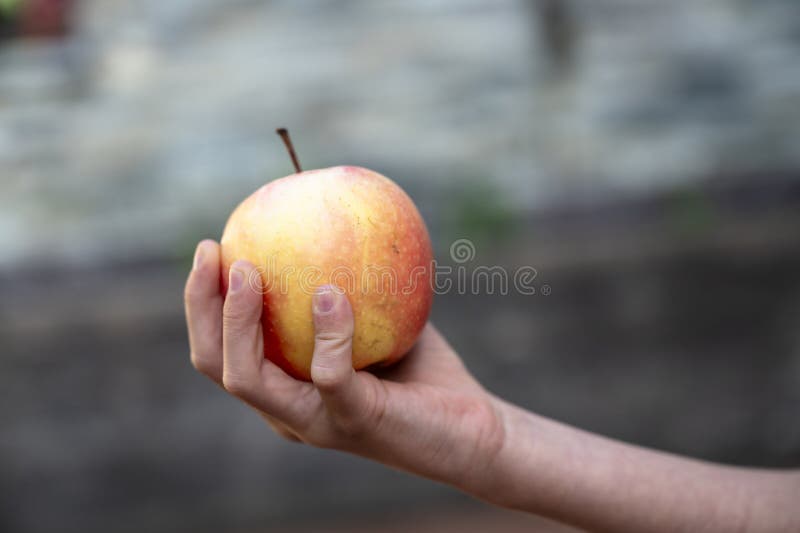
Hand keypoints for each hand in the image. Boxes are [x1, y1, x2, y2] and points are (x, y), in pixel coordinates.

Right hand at [184, 239, 505, 492]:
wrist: (472, 428)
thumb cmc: (421, 369)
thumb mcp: (377, 316)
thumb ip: (347, 281)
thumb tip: (326, 216)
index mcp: (283, 388)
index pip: (221, 349)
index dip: (203, 300)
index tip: (211, 245)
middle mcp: (285, 412)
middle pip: (215, 363)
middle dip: (202, 306)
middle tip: (212, 250)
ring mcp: (314, 423)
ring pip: (247, 377)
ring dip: (238, 320)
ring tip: (245, 269)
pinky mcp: (353, 422)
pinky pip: (328, 373)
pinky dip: (326, 331)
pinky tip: (330, 292)